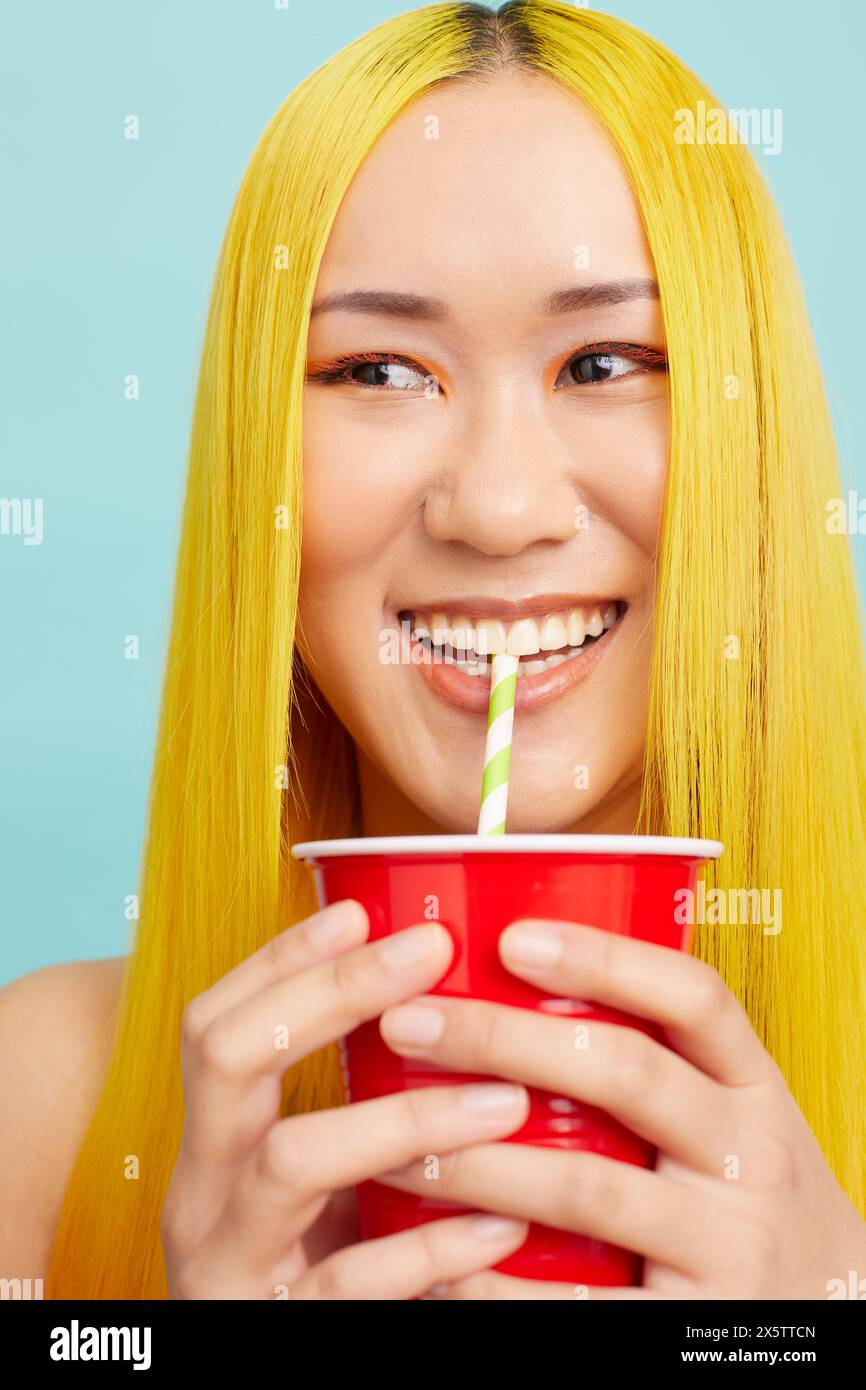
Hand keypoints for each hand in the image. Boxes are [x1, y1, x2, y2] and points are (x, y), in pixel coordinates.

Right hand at [162, 900, 530, 1297]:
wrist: (292, 1354)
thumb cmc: (323, 1258)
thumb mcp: (322, 1175)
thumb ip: (356, 1103)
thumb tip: (451, 996)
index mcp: (212, 1144)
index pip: (218, 1023)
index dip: (283, 959)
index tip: (362, 906)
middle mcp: (202, 1194)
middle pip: (233, 1060)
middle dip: (331, 993)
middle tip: (430, 951)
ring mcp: (232, 1266)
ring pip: (291, 1162)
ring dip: (405, 1117)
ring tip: (504, 1097)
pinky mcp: (284, 1331)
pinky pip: (351, 1283)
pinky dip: (431, 1246)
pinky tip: (502, 1223)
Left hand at [376, 918, 865, 1298]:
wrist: (832, 1317)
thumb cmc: (746, 1198)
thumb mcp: (731, 1116)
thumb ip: (657, 1060)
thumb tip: (517, 980)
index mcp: (752, 1088)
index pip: (693, 998)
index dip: (605, 959)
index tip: (513, 937)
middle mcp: (750, 1156)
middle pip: (625, 1074)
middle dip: (504, 1040)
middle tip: (410, 1022)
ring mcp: (729, 1244)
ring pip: (587, 1186)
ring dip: (477, 1164)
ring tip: (400, 1146)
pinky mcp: (690, 1328)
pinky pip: (582, 1307)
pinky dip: (501, 1284)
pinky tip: (440, 1263)